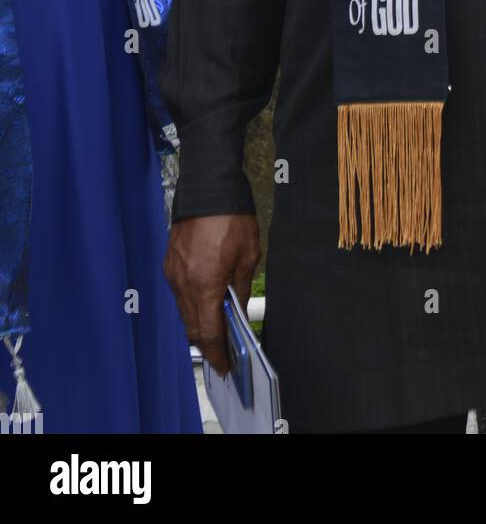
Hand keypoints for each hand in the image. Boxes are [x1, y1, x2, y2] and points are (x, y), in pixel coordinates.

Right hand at [163, 214, 260, 375]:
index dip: (217, 353)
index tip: (225, 366)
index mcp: (205, 284)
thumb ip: (240, 290)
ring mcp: (173, 273)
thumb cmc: (231, 217)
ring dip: (199, 324)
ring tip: (218, 330)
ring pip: (183, 312)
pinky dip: (191, 304)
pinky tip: (206, 303)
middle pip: (192, 327)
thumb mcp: (248, 256)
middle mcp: (183, 283)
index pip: (208, 332)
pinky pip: (179, 294)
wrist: (209, 187)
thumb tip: (238, 313)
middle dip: (208, 343)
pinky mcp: (169, 263)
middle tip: (223, 354)